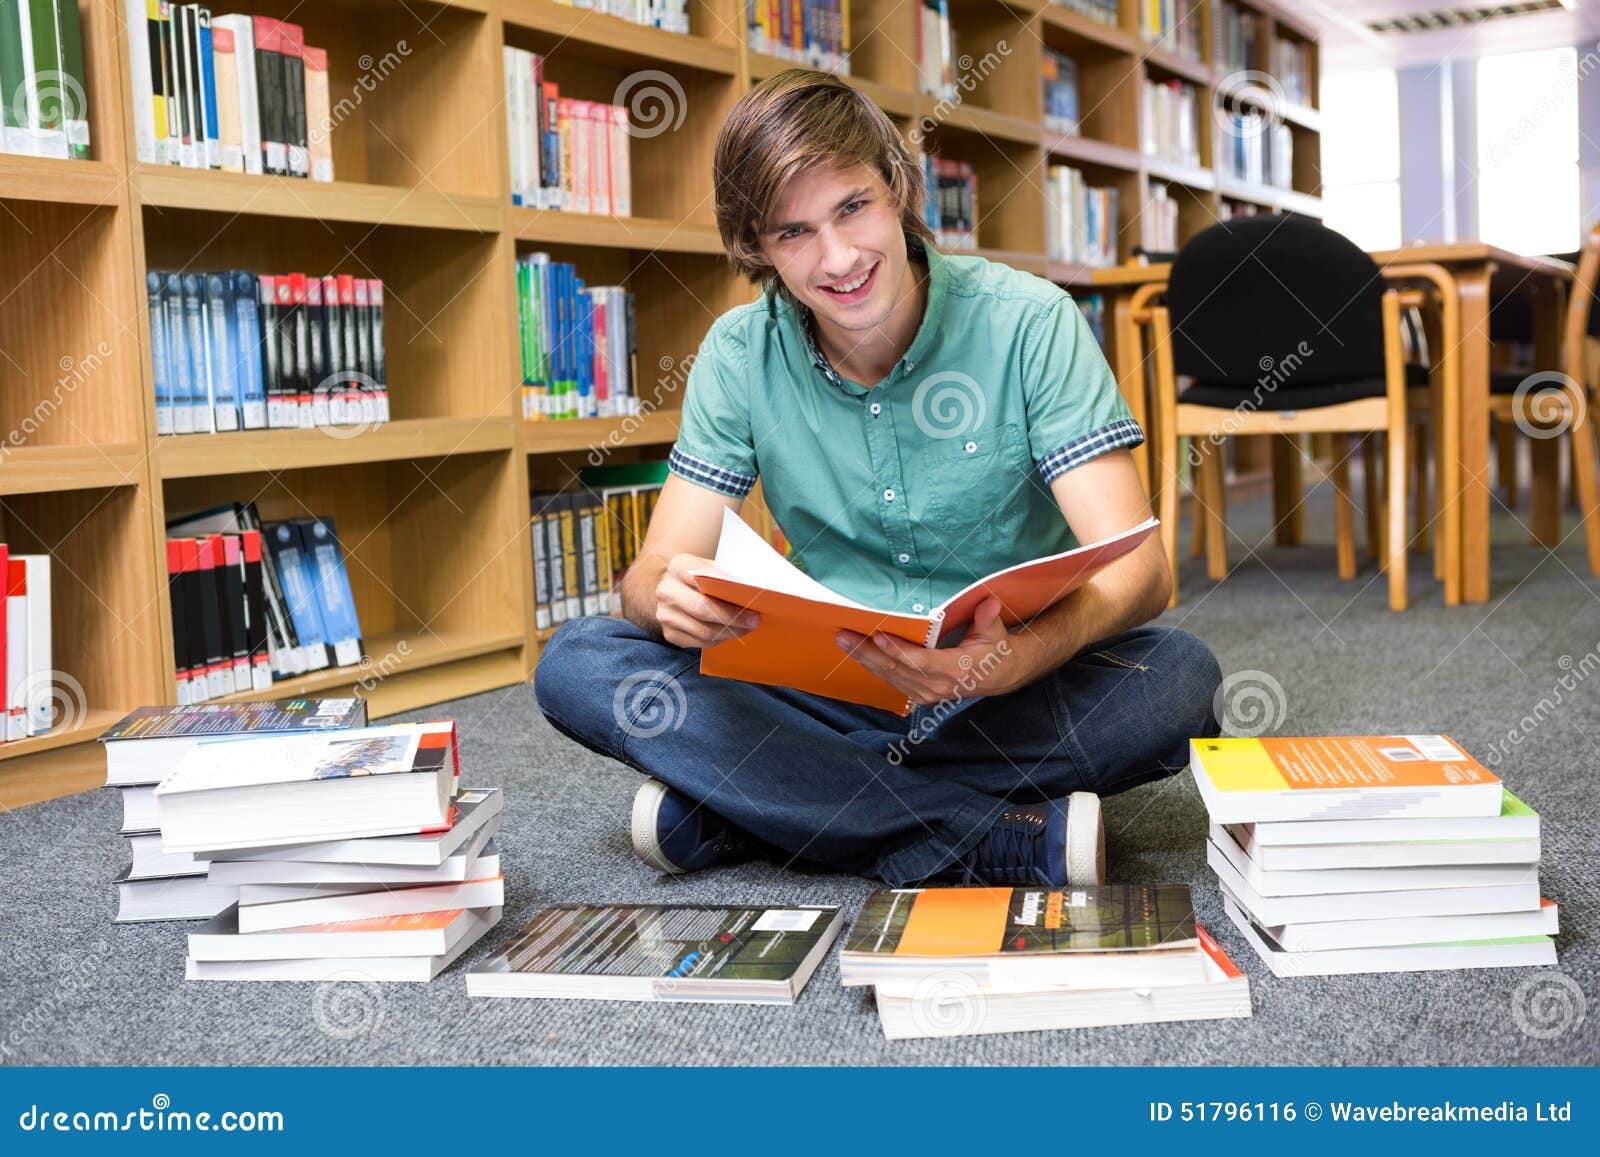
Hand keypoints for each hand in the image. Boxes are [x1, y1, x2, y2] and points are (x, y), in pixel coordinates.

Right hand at [654, 553, 758, 649]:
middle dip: (732, 617)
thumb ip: (725, 574)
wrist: (675, 591)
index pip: (703, 576)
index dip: (727, 588)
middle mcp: (667, 590)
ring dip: (730, 632)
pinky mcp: (670, 634)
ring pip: (704, 631)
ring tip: (746, 628)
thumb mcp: (710, 567)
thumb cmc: (701, 578)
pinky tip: (729, 632)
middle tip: (754, 620)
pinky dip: (719, 639)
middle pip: (702, 608)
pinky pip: (700, 642)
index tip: (750, 598)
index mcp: (678, 567)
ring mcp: (665, 614)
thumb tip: (752, 589)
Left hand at [835, 597, 1032, 706]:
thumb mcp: (995, 633)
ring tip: (843, 641)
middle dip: (868, 653)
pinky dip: (872, 666)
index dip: (898, 651)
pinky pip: (891, 680)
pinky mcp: (919, 694)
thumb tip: (989, 604)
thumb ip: (988, 618)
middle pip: (896, 670)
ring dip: (864, 659)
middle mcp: (938, 686)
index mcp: (956, 670)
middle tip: (844, 636)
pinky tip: (855, 653)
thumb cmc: (995, 650)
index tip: (878, 636)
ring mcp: (927, 693)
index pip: (921, 662)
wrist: (998, 677)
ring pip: (889, 677)